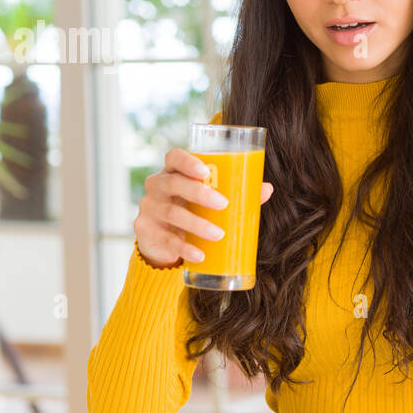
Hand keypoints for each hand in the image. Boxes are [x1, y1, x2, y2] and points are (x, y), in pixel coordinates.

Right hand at [134, 148, 273, 268]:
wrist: (164, 240)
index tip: (205, 170)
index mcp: (173, 172)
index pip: (174, 157)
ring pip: (172, 213)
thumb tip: (266, 189)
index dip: (187, 161)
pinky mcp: (145, 230)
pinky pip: (166, 239)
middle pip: (173, 183)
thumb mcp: (209, 200)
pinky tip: (200, 255)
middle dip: (199, 193)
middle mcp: (157, 186)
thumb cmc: (192, 210)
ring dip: (197, 224)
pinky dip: (185, 248)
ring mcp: (149, 208)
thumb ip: (236, 193)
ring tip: (219, 235)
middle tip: (223, 204)